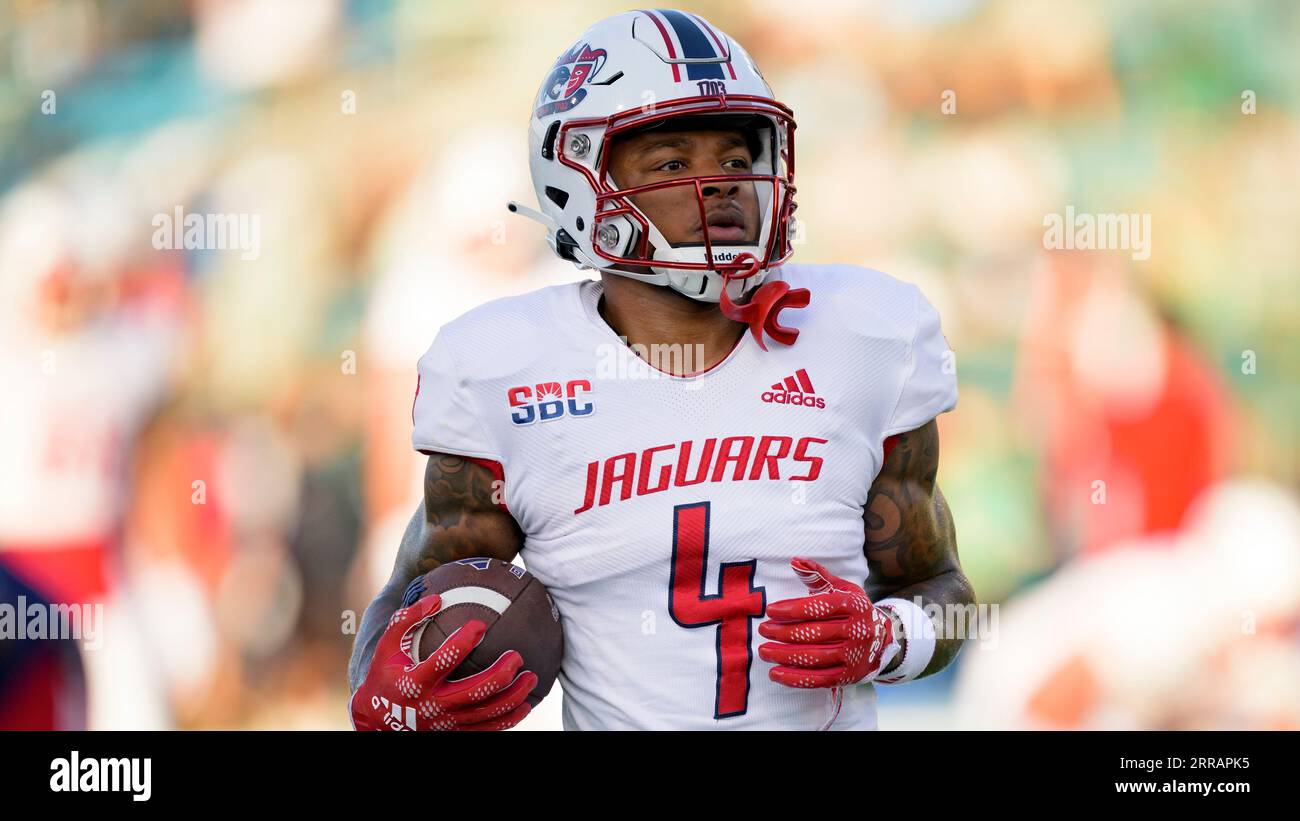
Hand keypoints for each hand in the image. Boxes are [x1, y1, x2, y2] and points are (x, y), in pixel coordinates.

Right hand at [350, 594, 536, 730]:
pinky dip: (509, 719)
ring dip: (513, 697)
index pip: (442, 662)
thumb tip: (436, 598)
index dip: (463, 642)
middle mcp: (432, 706)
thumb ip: (406, 619)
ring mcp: (446, 723)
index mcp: (415, 682)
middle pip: (473, 693)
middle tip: (517, 657)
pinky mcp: (454, 734)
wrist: (379, 720)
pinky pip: (487, 730)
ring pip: (486, 714)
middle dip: (499, 675)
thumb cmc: (386, 673)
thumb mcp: (387, 646)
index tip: (480, 624)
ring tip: (532, 677)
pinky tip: (525, 705)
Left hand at [757, 557, 899, 688]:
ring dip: (784, 656)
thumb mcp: (842, 589)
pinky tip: (775, 673)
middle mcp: (858, 631)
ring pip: (814, 657)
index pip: (819, 607)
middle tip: (763, 630)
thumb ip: (817, 576)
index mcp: (855, 606)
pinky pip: (818, 679)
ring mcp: (854, 656)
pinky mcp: (849, 676)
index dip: (792, 609)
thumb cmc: (853, 610)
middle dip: (783, 633)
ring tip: (764, 651)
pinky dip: (794, 678)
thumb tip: (795, 560)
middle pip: (814, 633)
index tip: (770, 611)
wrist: (883, 640)